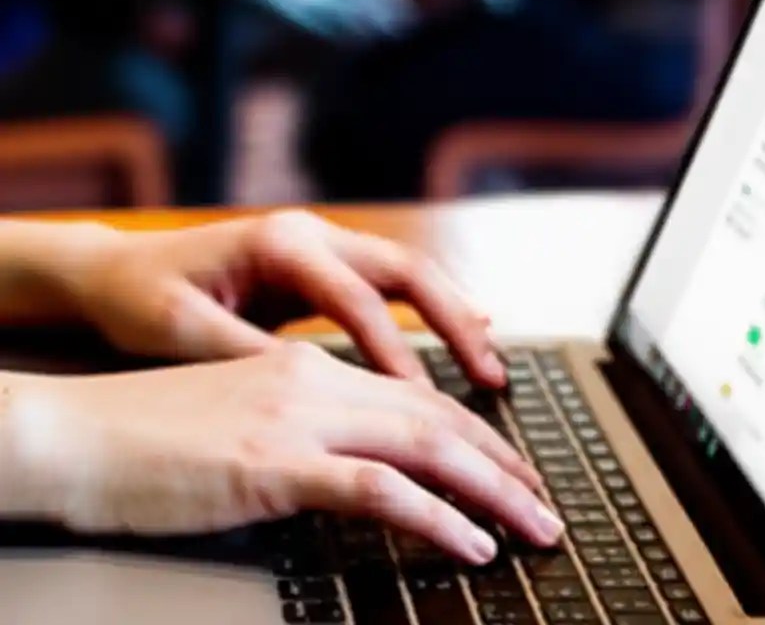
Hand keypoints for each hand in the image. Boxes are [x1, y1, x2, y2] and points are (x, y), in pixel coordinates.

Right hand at [0, 344, 560, 561]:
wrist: (72, 436)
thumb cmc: (147, 438)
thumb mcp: (243, 423)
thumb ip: (308, 435)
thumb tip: (364, 472)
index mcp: (308, 367)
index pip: (418, 400)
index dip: (479, 439)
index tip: (515, 473)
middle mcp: (314, 380)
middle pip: (440, 420)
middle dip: (506, 466)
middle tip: (547, 506)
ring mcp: (297, 418)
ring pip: (427, 447)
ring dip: (494, 493)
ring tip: (534, 528)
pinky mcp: (275, 463)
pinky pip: (381, 489)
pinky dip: (439, 517)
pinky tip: (472, 544)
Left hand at [63, 211, 502, 384]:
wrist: (112, 272)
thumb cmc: (138, 299)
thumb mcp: (181, 331)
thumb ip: (247, 354)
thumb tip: (313, 389)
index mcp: (279, 243)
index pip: (357, 298)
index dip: (394, 350)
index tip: (422, 400)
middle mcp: (311, 233)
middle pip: (407, 270)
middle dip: (454, 323)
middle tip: (489, 375)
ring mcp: (322, 245)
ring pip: (410, 274)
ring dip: (454, 317)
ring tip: (490, 365)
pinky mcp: (324, 268)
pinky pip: (393, 288)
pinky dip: (431, 315)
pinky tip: (465, 339)